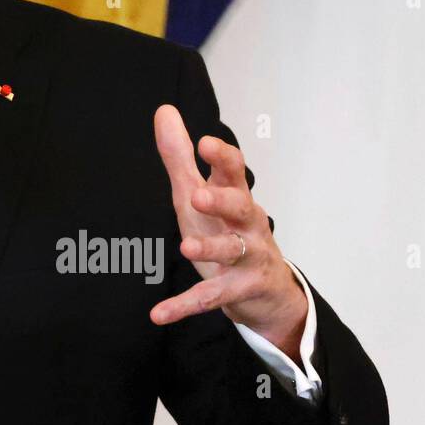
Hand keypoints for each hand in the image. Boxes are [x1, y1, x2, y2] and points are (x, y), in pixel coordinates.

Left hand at [149, 104, 306, 361]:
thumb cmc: (227, 230)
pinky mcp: (237, 291)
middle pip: (242, 207)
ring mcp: (247, 258)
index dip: (222, 157)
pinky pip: (210, 298)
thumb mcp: (199, 193)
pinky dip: (183, 306)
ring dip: (209, 249)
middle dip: (222, 200)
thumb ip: (180, 157)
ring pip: (232, 251)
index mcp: (235, 196)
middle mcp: (248, 224)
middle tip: (198, 195)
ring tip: (185, 248)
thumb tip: (164, 110)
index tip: (204, 142)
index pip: (234, 171)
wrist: (266, 290)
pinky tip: (158, 314)